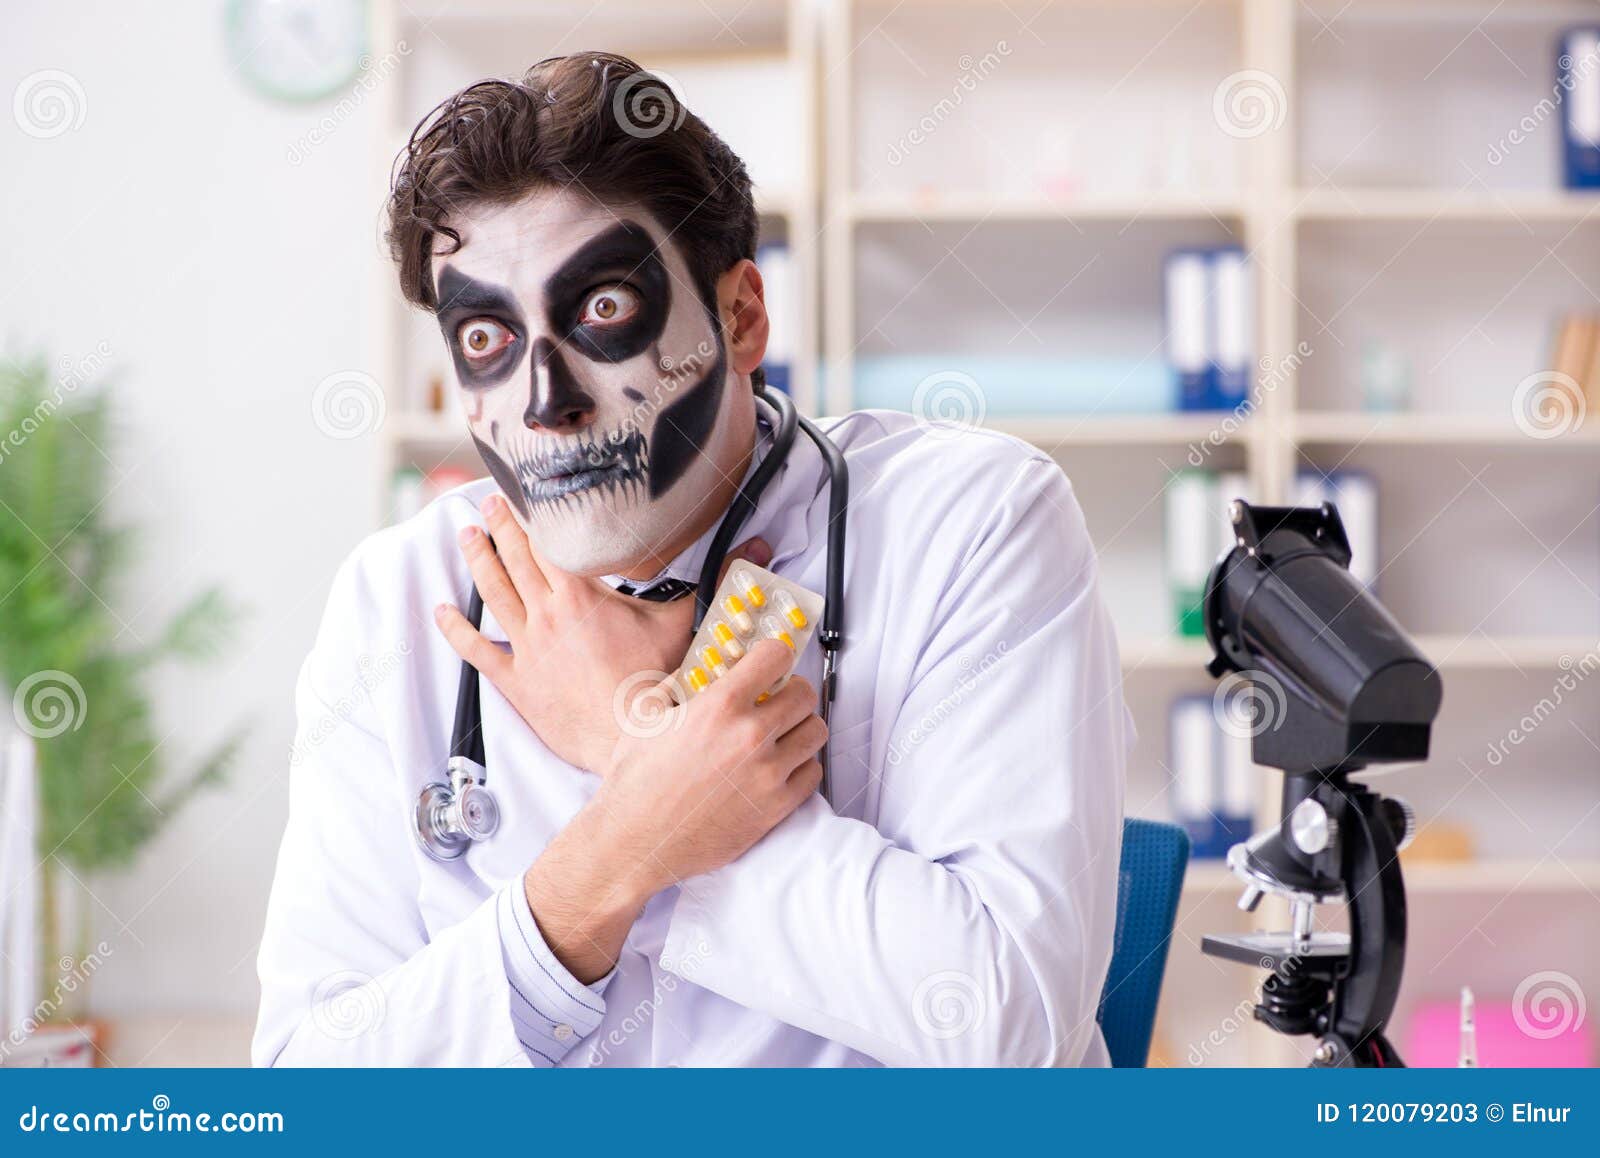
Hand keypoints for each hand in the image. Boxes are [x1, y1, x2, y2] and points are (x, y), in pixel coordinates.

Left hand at [434, 493, 769, 775]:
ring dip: (478, 560)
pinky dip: (456, 629)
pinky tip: (442, 611)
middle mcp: (547, 615)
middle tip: (490, 502)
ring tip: (467, 534)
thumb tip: (755, 551)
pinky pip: (477, 648)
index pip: (552, 542)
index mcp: (582, 596)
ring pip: (493, 593)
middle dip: (502, 526)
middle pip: (517, 559)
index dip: (536, 515)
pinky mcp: (514, 680)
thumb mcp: (684, 624)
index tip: (525, 492)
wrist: (630, 736)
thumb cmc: (655, 685)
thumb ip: (714, 581)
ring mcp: (526, 647)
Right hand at [521, 639, 826, 981]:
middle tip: (777, 700)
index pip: (776, 656)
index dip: (774, 656)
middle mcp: (750, 736)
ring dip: (800, 728)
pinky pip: (813, 774)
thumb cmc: (635, 781)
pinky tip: (780, 767)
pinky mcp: (776, 807)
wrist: (634, 841)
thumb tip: (700, 669)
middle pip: (804, 694)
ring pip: (815, 732)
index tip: (770, 663)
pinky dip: (801, 767)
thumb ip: (678, 683)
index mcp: (720, 706)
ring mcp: (768, 773)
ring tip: (781, 734)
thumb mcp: (646, 715)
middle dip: (791, 692)